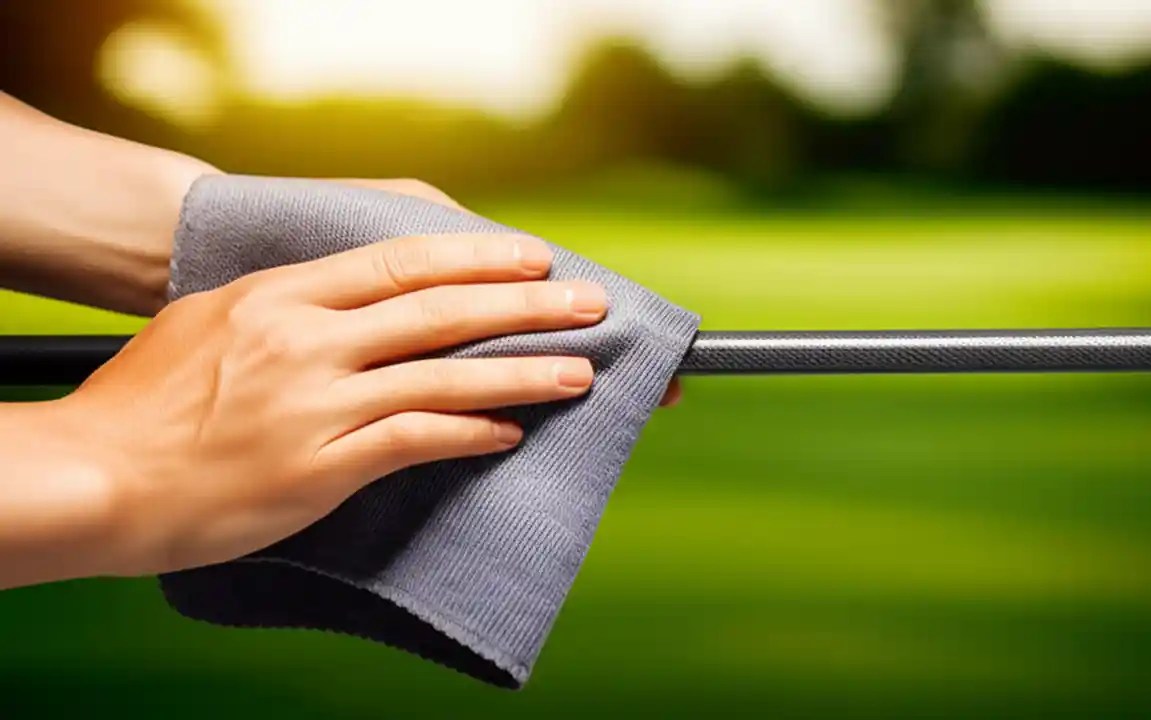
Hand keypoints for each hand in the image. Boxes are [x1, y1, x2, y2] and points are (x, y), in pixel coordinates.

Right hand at [50, 232, 608, 575]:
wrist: (96, 475)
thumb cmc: (148, 399)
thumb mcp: (214, 317)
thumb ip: (289, 301)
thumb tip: (356, 295)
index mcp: (283, 294)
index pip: (402, 262)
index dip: (477, 258)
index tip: (535, 257)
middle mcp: (308, 340)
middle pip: (441, 312)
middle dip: (525, 304)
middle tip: (589, 302)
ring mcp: (317, 404)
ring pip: (444, 376)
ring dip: (520, 373)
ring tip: (578, 373)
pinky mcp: (321, 467)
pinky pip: (415, 442)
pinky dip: (470, 434)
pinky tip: (509, 434)